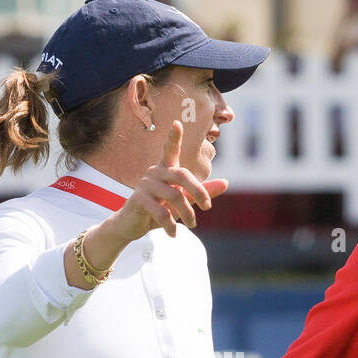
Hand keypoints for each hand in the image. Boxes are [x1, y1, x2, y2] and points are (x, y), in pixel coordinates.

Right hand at [108, 120, 228, 241]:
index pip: (169, 149)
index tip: (177, 122)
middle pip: (182, 175)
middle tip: (208, 207)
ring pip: (174, 196)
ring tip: (192, 225)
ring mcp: (145, 185)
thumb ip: (201, 192)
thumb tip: (226, 182)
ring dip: (187, 214)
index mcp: (165, 169)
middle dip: (198, 191)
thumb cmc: (159, 210)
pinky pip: (160, 212)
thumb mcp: (183, 201)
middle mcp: (154, 172)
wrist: (132, 225)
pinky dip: (170, 225)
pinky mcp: (138, 200)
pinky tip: (174, 234)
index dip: (173, 137)